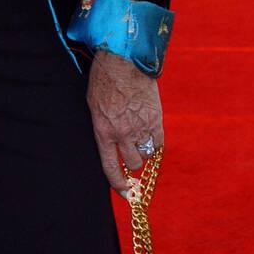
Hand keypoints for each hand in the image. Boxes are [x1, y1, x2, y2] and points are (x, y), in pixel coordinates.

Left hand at [86, 49, 162, 197]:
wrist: (123, 59)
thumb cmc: (104, 79)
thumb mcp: (94, 106)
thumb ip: (103, 128)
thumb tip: (112, 146)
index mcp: (102, 131)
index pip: (110, 167)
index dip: (118, 184)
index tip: (125, 193)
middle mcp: (122, 133)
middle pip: (133, 163)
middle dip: (132, 160)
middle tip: (132, 150)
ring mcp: (140, 127)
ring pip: (147, 154)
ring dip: (144, 149)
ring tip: (139, 134)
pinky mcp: (155, 119)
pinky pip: (159, 143)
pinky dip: (155, 142)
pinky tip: (150, 132)